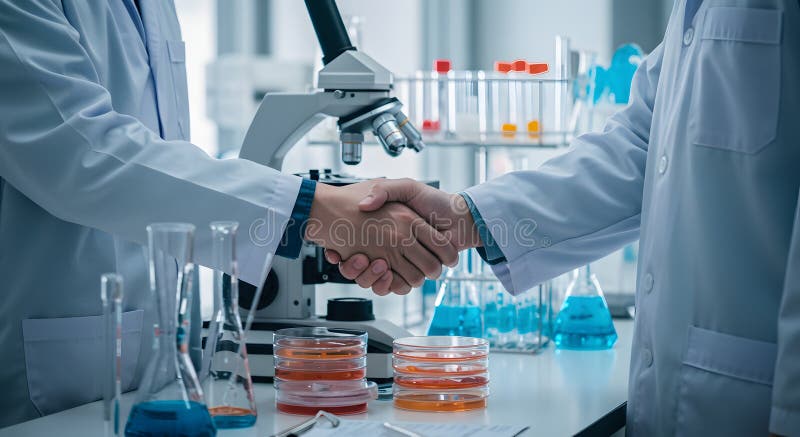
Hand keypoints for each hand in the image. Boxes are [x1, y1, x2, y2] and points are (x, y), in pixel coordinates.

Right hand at [306, 181, 458, 293]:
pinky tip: (387, 274)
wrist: (459, 218)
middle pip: (358, 266)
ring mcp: (399, 260)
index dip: (340, 250)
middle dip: (354, 268)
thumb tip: (364, 205)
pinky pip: (393, 286)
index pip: (350, 244)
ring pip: (372, 279)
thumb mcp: (405, 187)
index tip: (336, 251)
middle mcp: (388, 246)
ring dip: (370, 276)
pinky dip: (388, 285)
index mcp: (383, 227)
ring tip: (375, 264)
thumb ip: (384, 190)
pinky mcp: (410, 273)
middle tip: (355, 259)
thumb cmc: (434, 201)